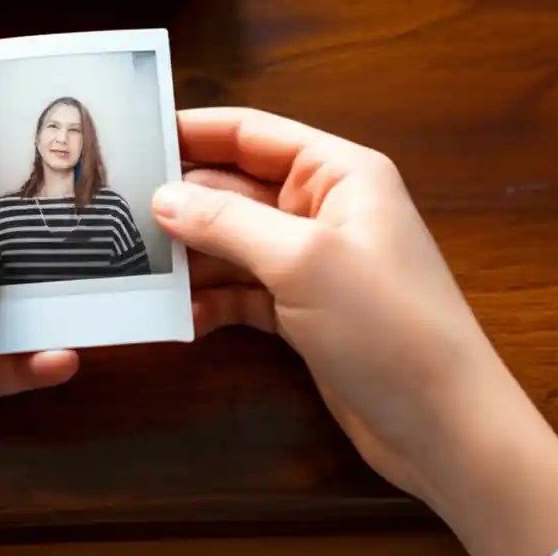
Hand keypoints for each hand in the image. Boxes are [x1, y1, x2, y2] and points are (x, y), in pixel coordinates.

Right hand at [155, 108, 557, 555]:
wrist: (445, 426)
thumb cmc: (389, 326)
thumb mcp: (303, 261)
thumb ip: (227, 223)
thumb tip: (163, 196)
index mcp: (339, 173)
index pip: (252, 134)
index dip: (193, 131)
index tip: (133, 137)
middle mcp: (323, 210)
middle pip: (234, 190)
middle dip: (180, 202)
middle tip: (113, 211)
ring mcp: (312, 264)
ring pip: (231, 245)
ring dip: (189, 258)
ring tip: (136, 268)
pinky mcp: (302, 313)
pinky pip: (241, 293)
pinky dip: (210, 303)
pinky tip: (179, 318)